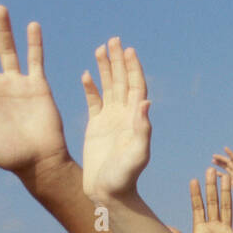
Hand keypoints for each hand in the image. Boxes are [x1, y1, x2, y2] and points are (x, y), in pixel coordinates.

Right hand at [81, 37, 150, 202]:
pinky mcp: (96, 127)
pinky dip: (90, 88)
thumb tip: (145, 101)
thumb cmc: (125, 177)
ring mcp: (110, 120)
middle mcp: (124, 115)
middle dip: (119, 60)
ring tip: (101, 48)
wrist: (109, 193)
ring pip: (108, 87)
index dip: (133, 68)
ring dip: (105, 68)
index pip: (136, 87)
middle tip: (114, 39)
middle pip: (122, 81)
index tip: (128, 49)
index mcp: (135, 119)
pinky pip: (93, 101)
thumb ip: (142, 129)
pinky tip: (86, 75)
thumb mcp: (137, 154)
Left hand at [188, 168, 232, 232]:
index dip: (196, 194)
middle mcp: (214, 228)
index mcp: (201, 230)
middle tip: (210, 170)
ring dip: (226, 193)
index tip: (193, 181)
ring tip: (226, 177)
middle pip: (213, 203)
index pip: (198, 208)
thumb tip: (166, 228)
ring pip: (227, 208)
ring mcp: (227, 232)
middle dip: (211, 187)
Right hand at [212, 147, 232, 201]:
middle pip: (228, 162)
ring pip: (226, 168)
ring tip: (213, 160)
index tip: (225, 148)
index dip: (230, 153)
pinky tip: (215, 172)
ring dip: (220, 164)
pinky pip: (225, 176)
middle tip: (213, 156)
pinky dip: (220, 173)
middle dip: (221, 158)